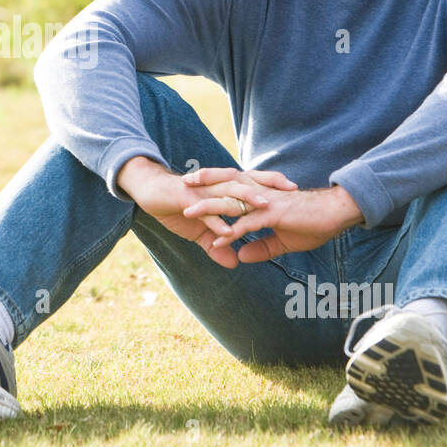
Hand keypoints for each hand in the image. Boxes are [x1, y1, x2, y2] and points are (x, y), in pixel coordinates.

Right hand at [117, 157, 296, 268]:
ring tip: (265, 206)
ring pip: (229, 194)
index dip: (273, 185)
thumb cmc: (176, 207)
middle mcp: (215, 187)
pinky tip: (228, 232)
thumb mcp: (199, 231)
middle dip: (270, 185)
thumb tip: (233, 263)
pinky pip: (205, 212)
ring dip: (247, 200)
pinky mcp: (187, 200)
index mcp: (222, 190)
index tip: (296, 192)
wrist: (149, 193)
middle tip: (292, 190)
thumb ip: (217, 245)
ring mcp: (202, 193)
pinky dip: (217, 222)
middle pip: (247, 183)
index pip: (252, 184)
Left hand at [182, 168, 362, 260]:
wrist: (337, 213)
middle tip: (180, 185)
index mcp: (262, 196)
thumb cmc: (314, 223)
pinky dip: (231, 234)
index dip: (213, 184)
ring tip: (187, 213)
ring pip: (231, 203)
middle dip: (203, 185)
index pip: (232, 187)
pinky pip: (247, 225)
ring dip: (208, 209)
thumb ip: (261, 248)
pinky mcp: (273, 215)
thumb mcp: (284, 240)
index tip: (194, 186)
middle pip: (226, 186)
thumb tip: (241, 257)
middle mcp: (260, 195)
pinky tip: (217, 242)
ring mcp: (266, 204)